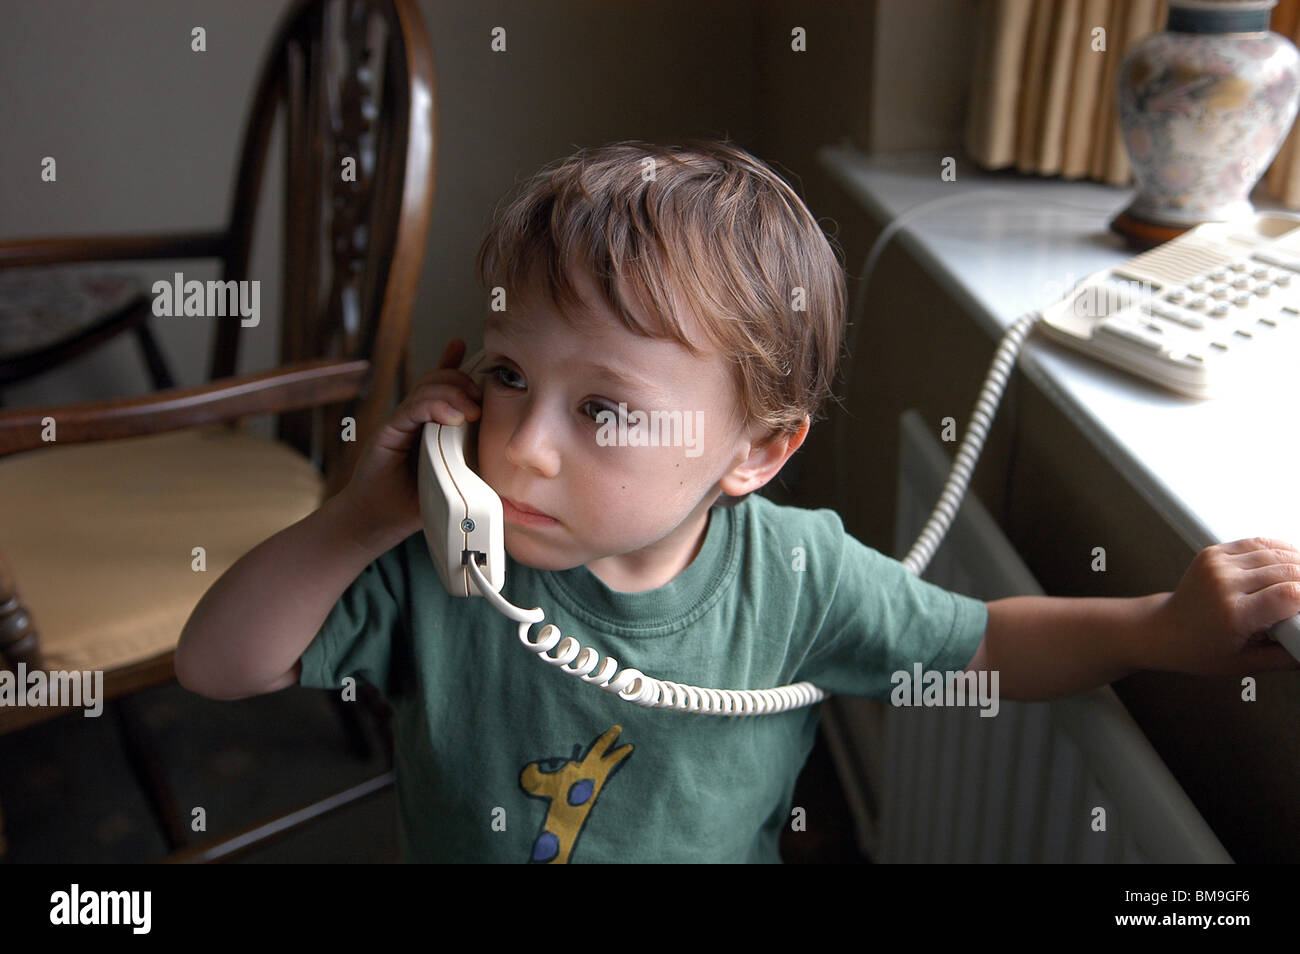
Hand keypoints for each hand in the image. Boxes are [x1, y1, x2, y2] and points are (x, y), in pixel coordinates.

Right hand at [334, 338, 481, 549]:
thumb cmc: (418, 502)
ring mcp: (403, 421)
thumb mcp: (458, 479)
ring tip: (472, 411)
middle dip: (465, 383)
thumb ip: (474, 461)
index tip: (490, 371)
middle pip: (441, 380)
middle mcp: (418, 416)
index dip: (465, 369)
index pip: (450, 385)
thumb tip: (507, 458)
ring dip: (454, 393)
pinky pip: (412, 408)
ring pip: (428, 388)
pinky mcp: (389, 430)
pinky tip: (453, 418)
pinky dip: (433, 406)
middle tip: (482, 400)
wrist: (379, 518)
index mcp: (436, 423)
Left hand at [1155, 537, 1299, 674]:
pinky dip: (1280, 550)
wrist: (1163, 630)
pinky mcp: (1213, 553)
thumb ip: (1286, 657)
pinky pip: (1256, 543)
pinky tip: (1292, 561)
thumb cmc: (1202, 651)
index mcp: (1233, 614)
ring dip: (1299, 562)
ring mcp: (1216, 565)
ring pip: (1275, 553)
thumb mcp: (1246, 663)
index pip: (1288, 595)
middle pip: (1286, 570)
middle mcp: (1223, 584)